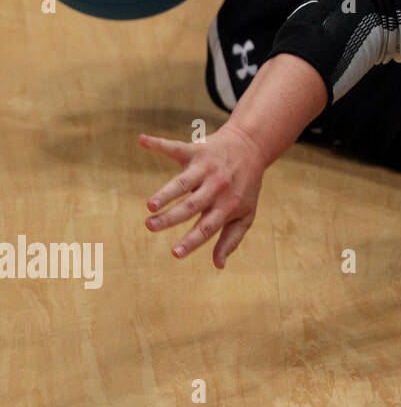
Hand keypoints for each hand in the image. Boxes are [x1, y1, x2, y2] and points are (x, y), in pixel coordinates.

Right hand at [138, 123, 266, 267]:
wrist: (252, 147)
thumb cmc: (246, 186)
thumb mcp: (246, 214)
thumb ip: (231, 239)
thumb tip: (219, 265)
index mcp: (226, 206)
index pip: (207, 228)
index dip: (191, 241)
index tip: (175, 253)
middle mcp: (216, 188)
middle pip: (191, 206)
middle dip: (171, 217)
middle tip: (150, 226)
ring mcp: (205, 168)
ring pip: (183, 182)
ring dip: (165, 193)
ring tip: (150, 204)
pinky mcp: (196, 150)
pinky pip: (175, 147)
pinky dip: (158, 144)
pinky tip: (142, 140)